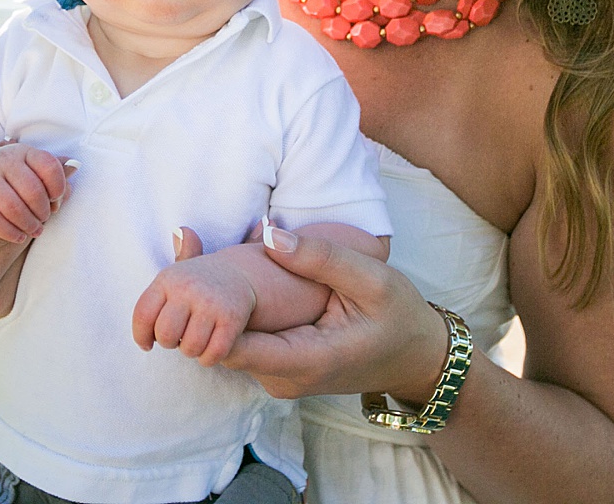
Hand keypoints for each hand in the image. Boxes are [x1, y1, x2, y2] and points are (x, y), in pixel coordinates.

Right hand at [0, 142, 73, 243]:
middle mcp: (3, 160)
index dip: (59, 187)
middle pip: (32, 190)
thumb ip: (55, 171)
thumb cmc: (11, 175)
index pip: (49, 166)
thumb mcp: (31, 167)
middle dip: (43, 211)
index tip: (56, 200)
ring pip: (13, 207)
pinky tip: (18, 236)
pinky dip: (10, 232)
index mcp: (23, 152)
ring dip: (28, 224)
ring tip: (35, 231)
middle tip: (44, 219)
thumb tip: (76, 166)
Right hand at [0, 144, 33, 316]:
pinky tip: (0, 231)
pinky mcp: (1, 304)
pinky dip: (17, 243)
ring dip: (19, 224)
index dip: (0, 194)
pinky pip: (24, 263)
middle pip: (14, 233)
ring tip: (0, 207)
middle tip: (2, 189)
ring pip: (23, 248)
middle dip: (12, 208)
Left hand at [132, 232, 258, 367]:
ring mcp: (210, 303)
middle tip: (177, 339)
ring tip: (194, 340)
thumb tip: (145, 335)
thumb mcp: (172, 279)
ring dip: (190, 351)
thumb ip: (152, 301)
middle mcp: (187, 288)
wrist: (236, 272)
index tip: (147, 344)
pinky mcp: (231, 318)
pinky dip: (209, 358)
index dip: (141, 336)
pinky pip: (213, 353)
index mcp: (167, 279)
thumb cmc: (194, 284)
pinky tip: (209, 349)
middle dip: (169, 343)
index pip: (143, 315)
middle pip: (165, 335)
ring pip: (189, 348)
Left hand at [220, 224, 446, 400]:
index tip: (201, 269)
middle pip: (221, 344)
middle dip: (207, 300)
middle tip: (194, 246)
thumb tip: (269, 234)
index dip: (207, 312)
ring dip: (221, 303)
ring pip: (229, 342)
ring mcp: (280, 378)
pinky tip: (237, 274)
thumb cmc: (400, 318)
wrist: (418, 357)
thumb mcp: (372, 279)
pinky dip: (236, 311)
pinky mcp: (280, 369)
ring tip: (216, 253)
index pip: (230, 347)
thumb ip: (322, 257)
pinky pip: (245, 341)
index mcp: (304, 362)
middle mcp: (284, 379)